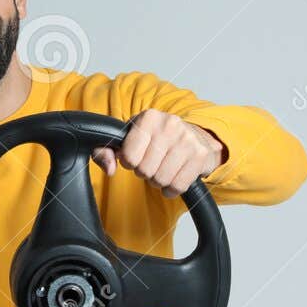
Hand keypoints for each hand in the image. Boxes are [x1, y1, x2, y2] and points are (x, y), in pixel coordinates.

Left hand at [91, 109, 223, 196]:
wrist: (197, 136)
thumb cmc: (158, 139)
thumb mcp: (129, 138)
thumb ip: (106, 150)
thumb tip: (109, 169)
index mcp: (148, 118)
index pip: (128, 156)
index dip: (130, 162)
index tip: (136, 157)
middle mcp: (170, 125)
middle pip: (145, 170)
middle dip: (145, 173)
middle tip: (152, 164)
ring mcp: (188, 139)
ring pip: (161, 180)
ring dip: (159, 181)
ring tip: (163, 168)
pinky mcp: (200, 155)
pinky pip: (178, 186)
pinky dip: (172, 188)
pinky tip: (174, 177)